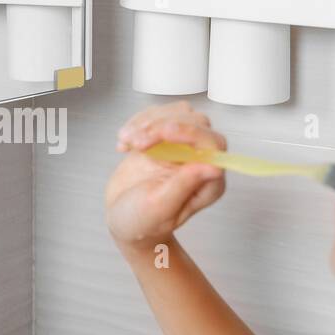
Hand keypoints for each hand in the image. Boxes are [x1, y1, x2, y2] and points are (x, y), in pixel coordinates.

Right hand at [105, 101, 225, 253]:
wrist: (121, 215)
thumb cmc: (142, 221)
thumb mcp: (159, 209)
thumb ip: (184, 187)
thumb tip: (213, 167)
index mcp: (207, 182)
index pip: (213, 144)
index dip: (191, 132)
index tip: (162, 132)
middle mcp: (200, 161)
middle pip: (195, 123)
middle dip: (162, 126)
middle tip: (137, 143)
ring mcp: (183, 146)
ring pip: (178, 113)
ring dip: (149, 122)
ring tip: (128, 141)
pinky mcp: (165, 137)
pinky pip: (159, 114)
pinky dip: (139, 122)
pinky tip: (126, 141)